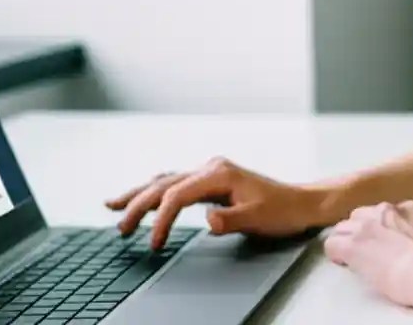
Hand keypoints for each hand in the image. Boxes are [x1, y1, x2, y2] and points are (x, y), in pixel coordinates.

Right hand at [105, 157, 322, 248]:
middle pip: (164, 184)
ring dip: (139, 194)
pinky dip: (155, 191)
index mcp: (219, 173)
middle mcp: (210, 168)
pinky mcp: (210, 181)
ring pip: (165, 181)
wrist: (300, 202)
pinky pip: (175, 184)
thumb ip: (230, 219)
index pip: (177, 195)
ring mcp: (209, 172)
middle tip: (118, 227)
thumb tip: (207, 220)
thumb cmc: (281, 210)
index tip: (153, 244)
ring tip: (111, 205)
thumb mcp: (257, 218)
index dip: (160, 219)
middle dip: (137, 205)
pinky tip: (142, 196)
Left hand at [323, 200, 412, 307]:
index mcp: (410, 209)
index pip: (386, 214)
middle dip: (362, 232)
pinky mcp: (352, 245)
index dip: (383, 230)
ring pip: (344, 228)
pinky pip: (332, 244)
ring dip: (347, 242)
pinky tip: (345, 264)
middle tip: (369, 251)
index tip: (387, 243)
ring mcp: (366, 226)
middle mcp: (386, 211)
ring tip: (354, 259)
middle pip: (362, 216)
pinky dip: (336, 254)